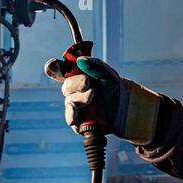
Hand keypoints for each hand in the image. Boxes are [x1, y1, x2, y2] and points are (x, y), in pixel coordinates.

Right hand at [43, 55, 161, 144]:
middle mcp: (75, 91)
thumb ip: (95, 65)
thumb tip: (80, 60)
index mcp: (78, 77)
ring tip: (92, 96)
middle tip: (88, 82)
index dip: (54, 67)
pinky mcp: (80, 121)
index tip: (55, 65)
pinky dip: (72, 116)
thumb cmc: (116, 88)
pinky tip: (76, 117)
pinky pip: (71, 118)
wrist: (128, 109)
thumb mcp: (108, 74)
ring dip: (79, 98)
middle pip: (66, 86)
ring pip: (69, 102)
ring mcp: (76, 106)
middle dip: (76, 83)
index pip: (60, 70)